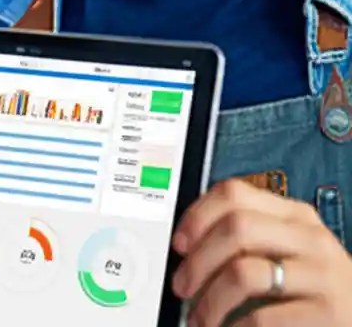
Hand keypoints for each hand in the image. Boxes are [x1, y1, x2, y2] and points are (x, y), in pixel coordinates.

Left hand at [172, 178, 351, 325]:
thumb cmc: (312, 289)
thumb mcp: (288, 251)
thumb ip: (248, 239)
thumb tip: (186, 246)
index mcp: (295, 215)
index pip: (234, 193)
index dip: (196, 216)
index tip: (178, 243)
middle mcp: (310, 238)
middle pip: (235, 228)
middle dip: (197, 261)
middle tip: (182, 287)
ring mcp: (322, 275)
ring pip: (243, 273)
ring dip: (210, 302)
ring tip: (201, 320)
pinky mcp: (328, 312)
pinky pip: (262, 317)